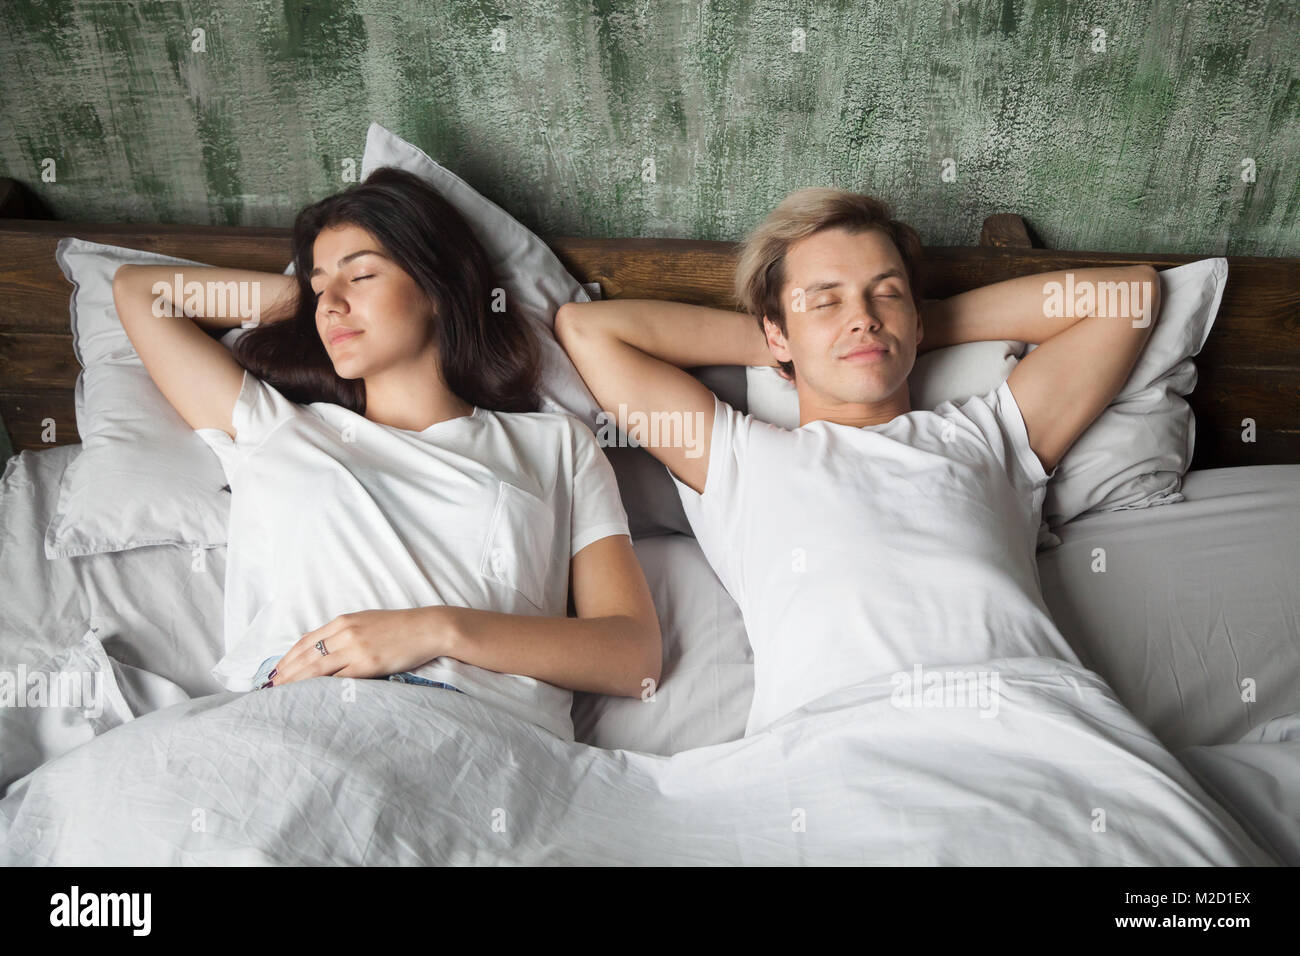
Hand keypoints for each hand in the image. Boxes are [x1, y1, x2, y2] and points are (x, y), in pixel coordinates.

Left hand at [266, 607, 456, 685]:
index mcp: (344, 621)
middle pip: (306, 656)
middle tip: (270, 687)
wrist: (428, 628)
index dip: (289, 657)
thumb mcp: (368, 622)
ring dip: (296, 683)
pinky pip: (338, 680)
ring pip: (316, 669)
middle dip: (286, 672)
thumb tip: (326, 649)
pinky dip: (321, 689)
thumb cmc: (401, 627)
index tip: (277, 670)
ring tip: (283, 695)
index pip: (307, 641)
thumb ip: (346, 633)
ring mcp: (355, 649)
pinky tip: (311, 697)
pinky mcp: (368, 665)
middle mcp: (345, 633)